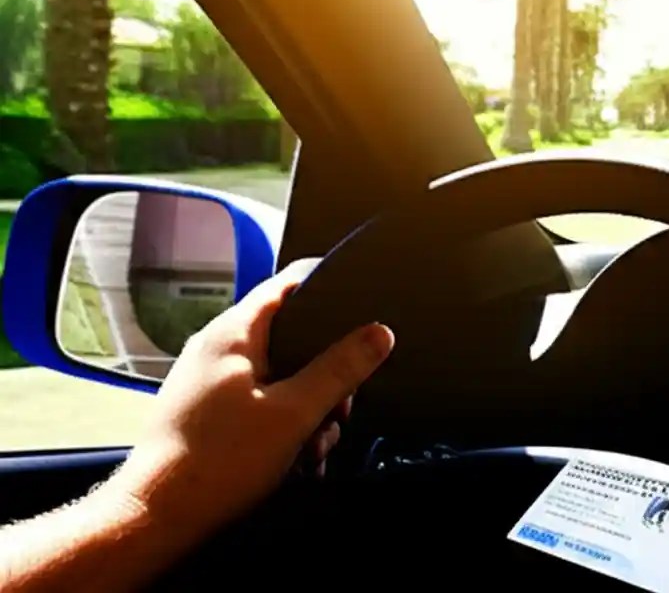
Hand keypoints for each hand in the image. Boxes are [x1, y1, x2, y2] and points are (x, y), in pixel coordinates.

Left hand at [103, 259, 394, 539]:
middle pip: (294, 339)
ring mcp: (211, 381)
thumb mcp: (295, 413)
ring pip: (282, 378)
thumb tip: (379, 334)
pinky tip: (296, 459)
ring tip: (314, 448)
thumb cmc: (217, 462)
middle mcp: (218, 349)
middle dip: (326, 376)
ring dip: (309, 411)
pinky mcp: (210, 413)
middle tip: (339, 410)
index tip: (363, 310)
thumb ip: (340, 370)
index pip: (290, 283)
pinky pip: (262, 404)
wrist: (157, 517)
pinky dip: (285, 426)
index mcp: (234, 333)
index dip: (331, 288)